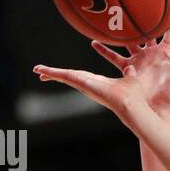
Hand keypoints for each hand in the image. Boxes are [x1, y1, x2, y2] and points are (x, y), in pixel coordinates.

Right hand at [32, 60, 151, 123]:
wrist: (131, 103)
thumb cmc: (133, 94)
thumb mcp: (130, 78)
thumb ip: (129, 73)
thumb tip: (132, 67)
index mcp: (97, 82)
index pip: (80, 76)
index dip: (69, 74)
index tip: (60, 73)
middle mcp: (88, 84)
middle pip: (68, 77)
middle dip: (54, 74)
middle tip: (40, 71)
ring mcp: (84, 85)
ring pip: (64, 76)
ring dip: (50, 72)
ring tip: (37, 69)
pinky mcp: (82, 83)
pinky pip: (65, 77)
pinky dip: (53, 73)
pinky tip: (42, 71)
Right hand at [88, 23, 169, 114]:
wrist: (157, 109)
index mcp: (166, 52)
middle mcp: (151, 53)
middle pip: (146, 32)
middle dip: (142, 19)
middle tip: (135, 3)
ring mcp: (139, 60)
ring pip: (128, 42)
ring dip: (120, 33)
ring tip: (110, 20)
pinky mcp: (128, 69)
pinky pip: (114, 58)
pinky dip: (105, 51)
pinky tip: (94, 42)